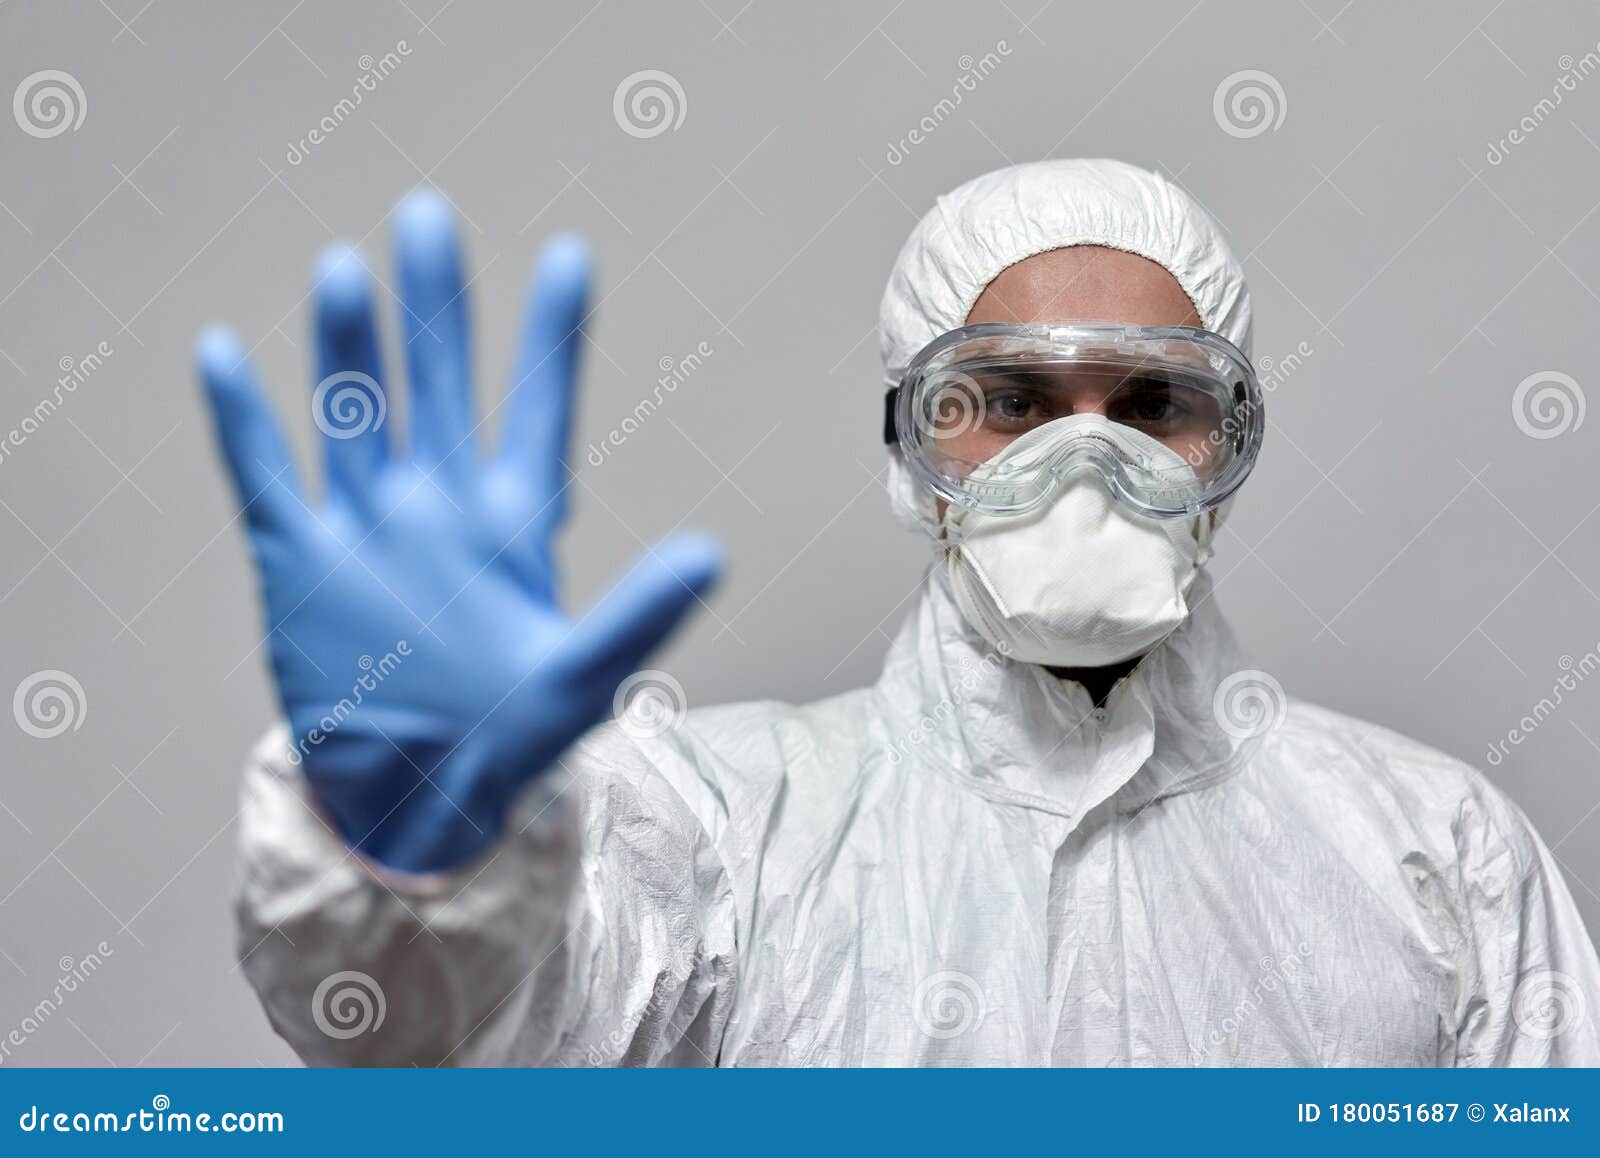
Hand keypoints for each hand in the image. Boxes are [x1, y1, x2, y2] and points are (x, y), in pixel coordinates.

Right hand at [197, 192, 720, 872]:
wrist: (416, 798)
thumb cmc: (510, 737)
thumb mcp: (583, 676)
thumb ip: (640, 613)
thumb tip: (713, 553)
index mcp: (512, 525)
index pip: (540, 411)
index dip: (552, 338)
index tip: (569, 255)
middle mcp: (440, 509)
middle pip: (439, 388)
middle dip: (436, 308)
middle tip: (428, 217)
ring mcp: (368, 529)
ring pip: (355, 418)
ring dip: (350, 350)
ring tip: (345, 270)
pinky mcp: (301, 563)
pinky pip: (267, 479)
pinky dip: (245, 423)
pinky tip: (223, 352)